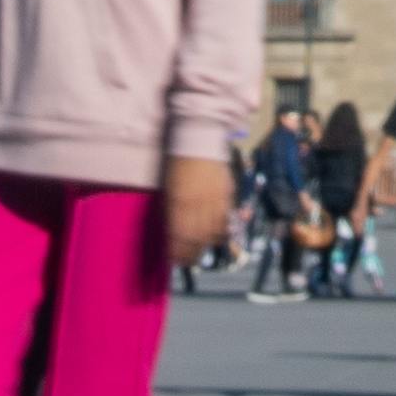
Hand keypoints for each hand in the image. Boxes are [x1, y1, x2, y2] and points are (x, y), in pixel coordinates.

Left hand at [162, 152, 233, 268]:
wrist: (199, 134)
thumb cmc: (177, 160)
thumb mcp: (168, 186)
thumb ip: (170, 210)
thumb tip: (171, 234)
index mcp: (179, 201)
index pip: (179, 237)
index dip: (177, 253)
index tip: (173, 260)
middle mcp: (197, 202)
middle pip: (196, 239)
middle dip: (190, 254)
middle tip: (186, 260)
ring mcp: (214, 197)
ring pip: (213, 232)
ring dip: (206, 245)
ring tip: (200, 250)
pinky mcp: (227, 192)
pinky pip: (226, 217)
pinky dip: (220, 230)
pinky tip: (214, 234)